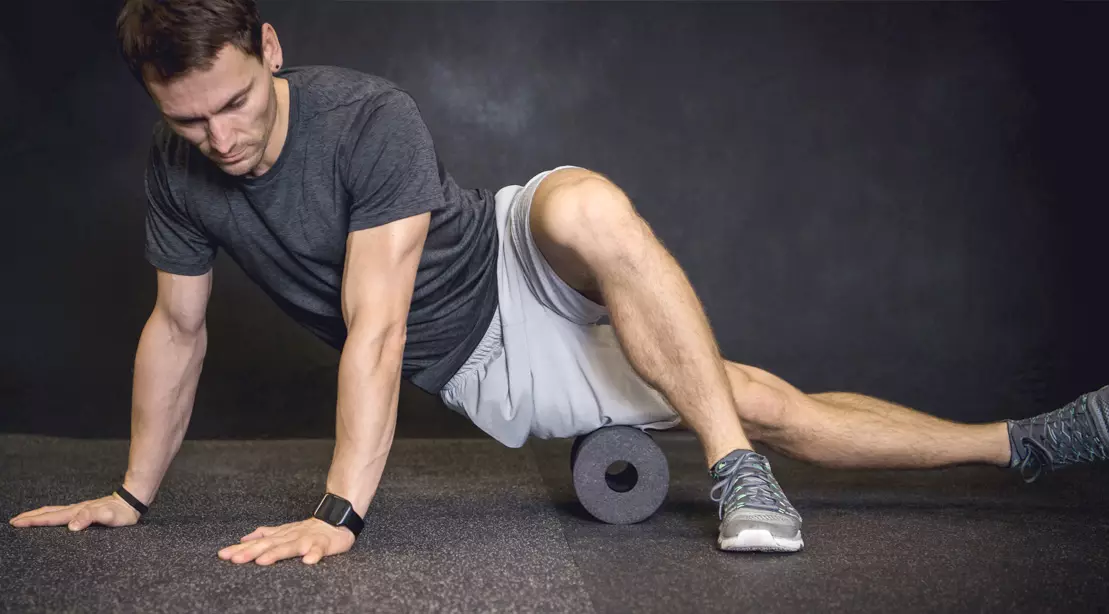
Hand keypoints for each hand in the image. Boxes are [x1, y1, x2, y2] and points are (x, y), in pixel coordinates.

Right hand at [9, 494, 140, 529]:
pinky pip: (62, 512)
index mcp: (78, 512)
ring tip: (25, 518)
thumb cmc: (122, 512)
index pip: (51, 518)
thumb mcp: (109, 517)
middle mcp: (76, 509)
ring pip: (54, 511)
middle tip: (13, 521)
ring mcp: (80, 509)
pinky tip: (50, 517)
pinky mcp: (85, 511)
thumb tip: (72, 526)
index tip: (17, 523)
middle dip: (30, 517)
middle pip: (48, 513)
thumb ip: (91, 518)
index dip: (34, 521)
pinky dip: (50, 514)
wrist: (132, 501)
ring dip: (38, 514)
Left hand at [218, 517, 355, 565]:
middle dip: (251, 552)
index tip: (223, 555)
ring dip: (276, 554)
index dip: (240, 549)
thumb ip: (265, 534)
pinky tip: (308, 561)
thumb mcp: (284, 531)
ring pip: (289, 547)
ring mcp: (306, 540)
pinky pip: (319, 549)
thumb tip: (244, 538)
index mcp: (280, 536)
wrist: (337, 520)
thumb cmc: (309, 530)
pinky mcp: (323, 544)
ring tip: (262, 562)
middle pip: (268, 545)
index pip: (257, 543)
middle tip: (235, 559)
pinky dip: (314, 554)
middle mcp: (290, 537)